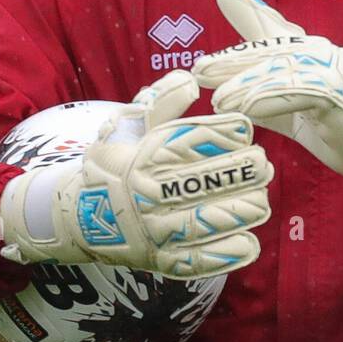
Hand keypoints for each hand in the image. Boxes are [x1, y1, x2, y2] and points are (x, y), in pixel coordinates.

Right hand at [0, 69, 273, 277]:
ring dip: (240, 211)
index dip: (223, 134)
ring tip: (261, 201)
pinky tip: (250, 241)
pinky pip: (198, 260)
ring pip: (206, 221)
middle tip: (262, 166)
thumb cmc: (117, 163)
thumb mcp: (130, 126)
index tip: (245, 131)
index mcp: (142, 158)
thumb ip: (161, 102)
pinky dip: (227, 253)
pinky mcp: (161, 260)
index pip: (189, 142)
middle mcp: (147, 194)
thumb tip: (191, 81)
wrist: (80, 216)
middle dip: (240, 173)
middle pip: (203, 182)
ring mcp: (154, 230)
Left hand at [192, 0, 342, 225]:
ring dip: (246, 82)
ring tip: (216, 97)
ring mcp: (333, 71)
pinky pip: (298, 90)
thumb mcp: (296, 110)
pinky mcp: (341, 95)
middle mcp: (322, 55)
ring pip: (282, 69)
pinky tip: (244, 107)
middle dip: (234, 60)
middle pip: (271, 50)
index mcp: (311, 56)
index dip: (249, 10)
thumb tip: (229, 94)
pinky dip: (268, 96)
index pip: (276, 31)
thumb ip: (267, 97)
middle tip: (200, 70)